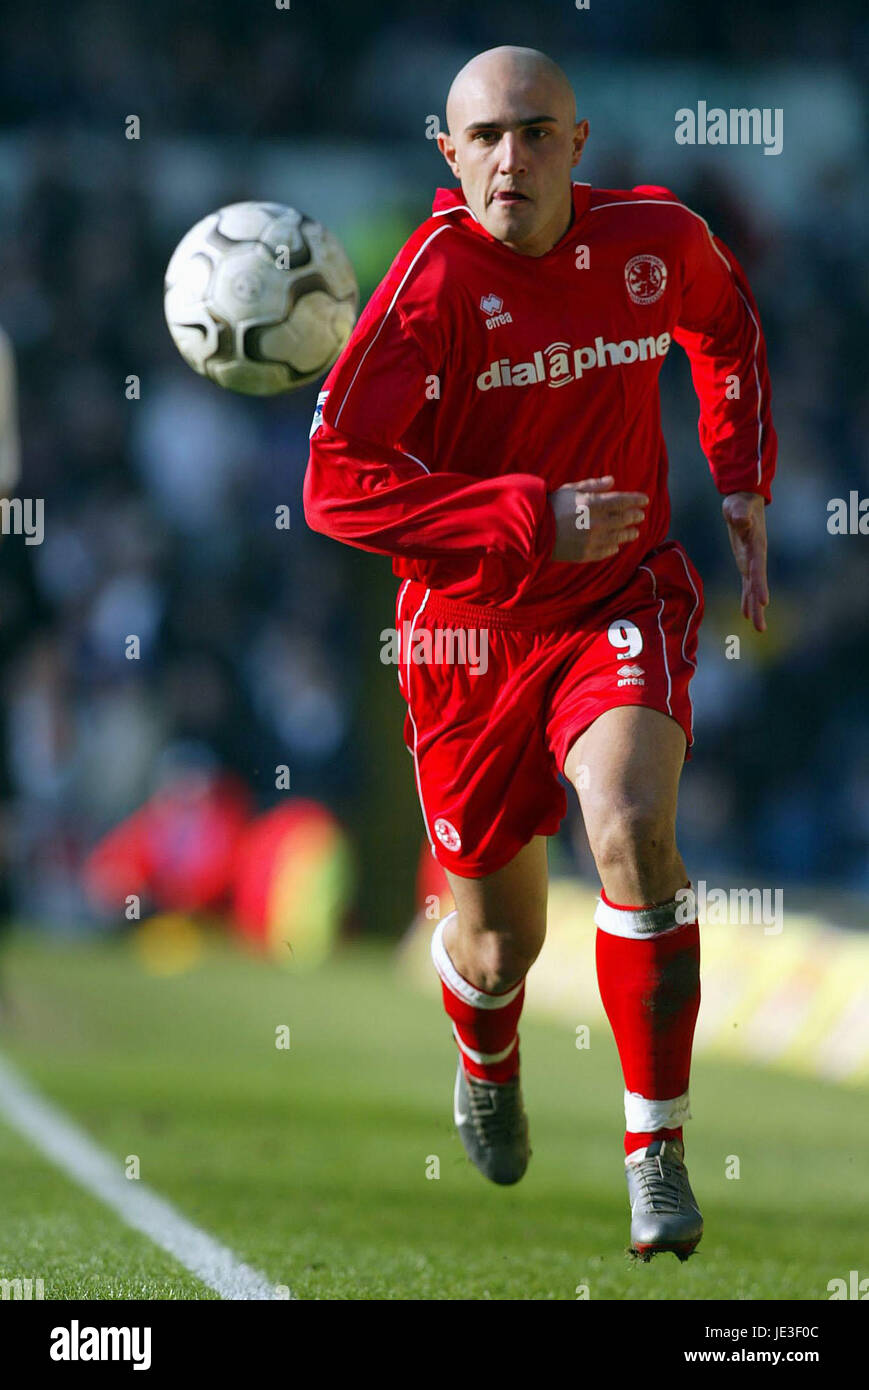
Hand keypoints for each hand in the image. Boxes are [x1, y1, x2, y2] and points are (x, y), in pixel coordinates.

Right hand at [549, 476, 647, 562]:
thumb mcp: (570, 489)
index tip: (645, 500)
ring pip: (618, 537)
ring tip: (634, 532)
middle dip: (634, 516)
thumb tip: (612, 481)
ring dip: (628, 534)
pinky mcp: (585, 554)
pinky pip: (605, 552)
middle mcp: (596, 522)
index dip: (636, 500)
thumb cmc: (551, 506)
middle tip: (640, 516)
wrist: (532, 530)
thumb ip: (593, 485)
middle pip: (623, 519)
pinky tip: (616, 546)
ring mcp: (592, 540)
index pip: (622, 501)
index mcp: (593, 504)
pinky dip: (613, 548)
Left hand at [722, 491, 768, 631]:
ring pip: (753, 589)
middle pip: (758, 585)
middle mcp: (757, 557)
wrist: (745, 499)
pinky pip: (747, 584)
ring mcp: (752, 561)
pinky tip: (745, 613)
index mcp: (756, 546)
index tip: (764, 602)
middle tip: (760, 628)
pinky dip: (746, 598)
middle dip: (759, 607)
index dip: (760, 585)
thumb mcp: (737, 505)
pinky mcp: (746, 562)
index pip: (758, 569)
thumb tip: (740, 517)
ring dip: (755, 608)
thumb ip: (739, 512)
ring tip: (758, 628)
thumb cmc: (740, 502)